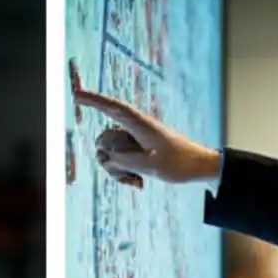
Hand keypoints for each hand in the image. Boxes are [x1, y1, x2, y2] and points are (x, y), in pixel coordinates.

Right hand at [71, 86, 220, 188]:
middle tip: (129, 177)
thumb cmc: (180, 164)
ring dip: (119, 170)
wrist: (201, 166)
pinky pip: (121, 159)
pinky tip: (139, 183)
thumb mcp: (151, 166)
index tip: (77, 95)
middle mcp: (136, 129)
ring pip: (112, 152)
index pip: (113, 108)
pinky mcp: (139, 148)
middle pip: (106, 139)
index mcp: (141, 125)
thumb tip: (107, 156)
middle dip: (108, 160)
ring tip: (137, 182)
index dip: (94, 100)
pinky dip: (125, 172)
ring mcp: (136, 139)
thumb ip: (125, 160)